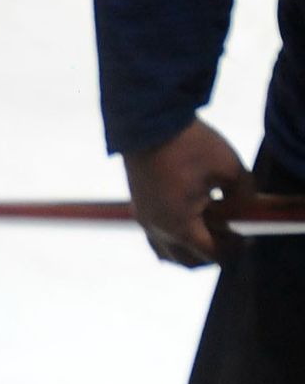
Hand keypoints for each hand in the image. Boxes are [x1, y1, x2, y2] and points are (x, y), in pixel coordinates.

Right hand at [122, 119, 251, 266]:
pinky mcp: (137, 207)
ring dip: (187, 249)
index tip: (245, 238)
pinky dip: (172, 235)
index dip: (231, 249)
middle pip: (185, 260)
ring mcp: (144, 220)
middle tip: (228, 240)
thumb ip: (243, 194)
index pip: (210, 253)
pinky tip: (187, 215)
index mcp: (180, 226)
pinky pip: (155, 236)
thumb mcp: (230, 168)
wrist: (148, 123)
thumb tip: (245, 209)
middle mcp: (157, 230)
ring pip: (166, 252)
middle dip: (209, 255)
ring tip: (206, 230)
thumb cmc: (190, 146)